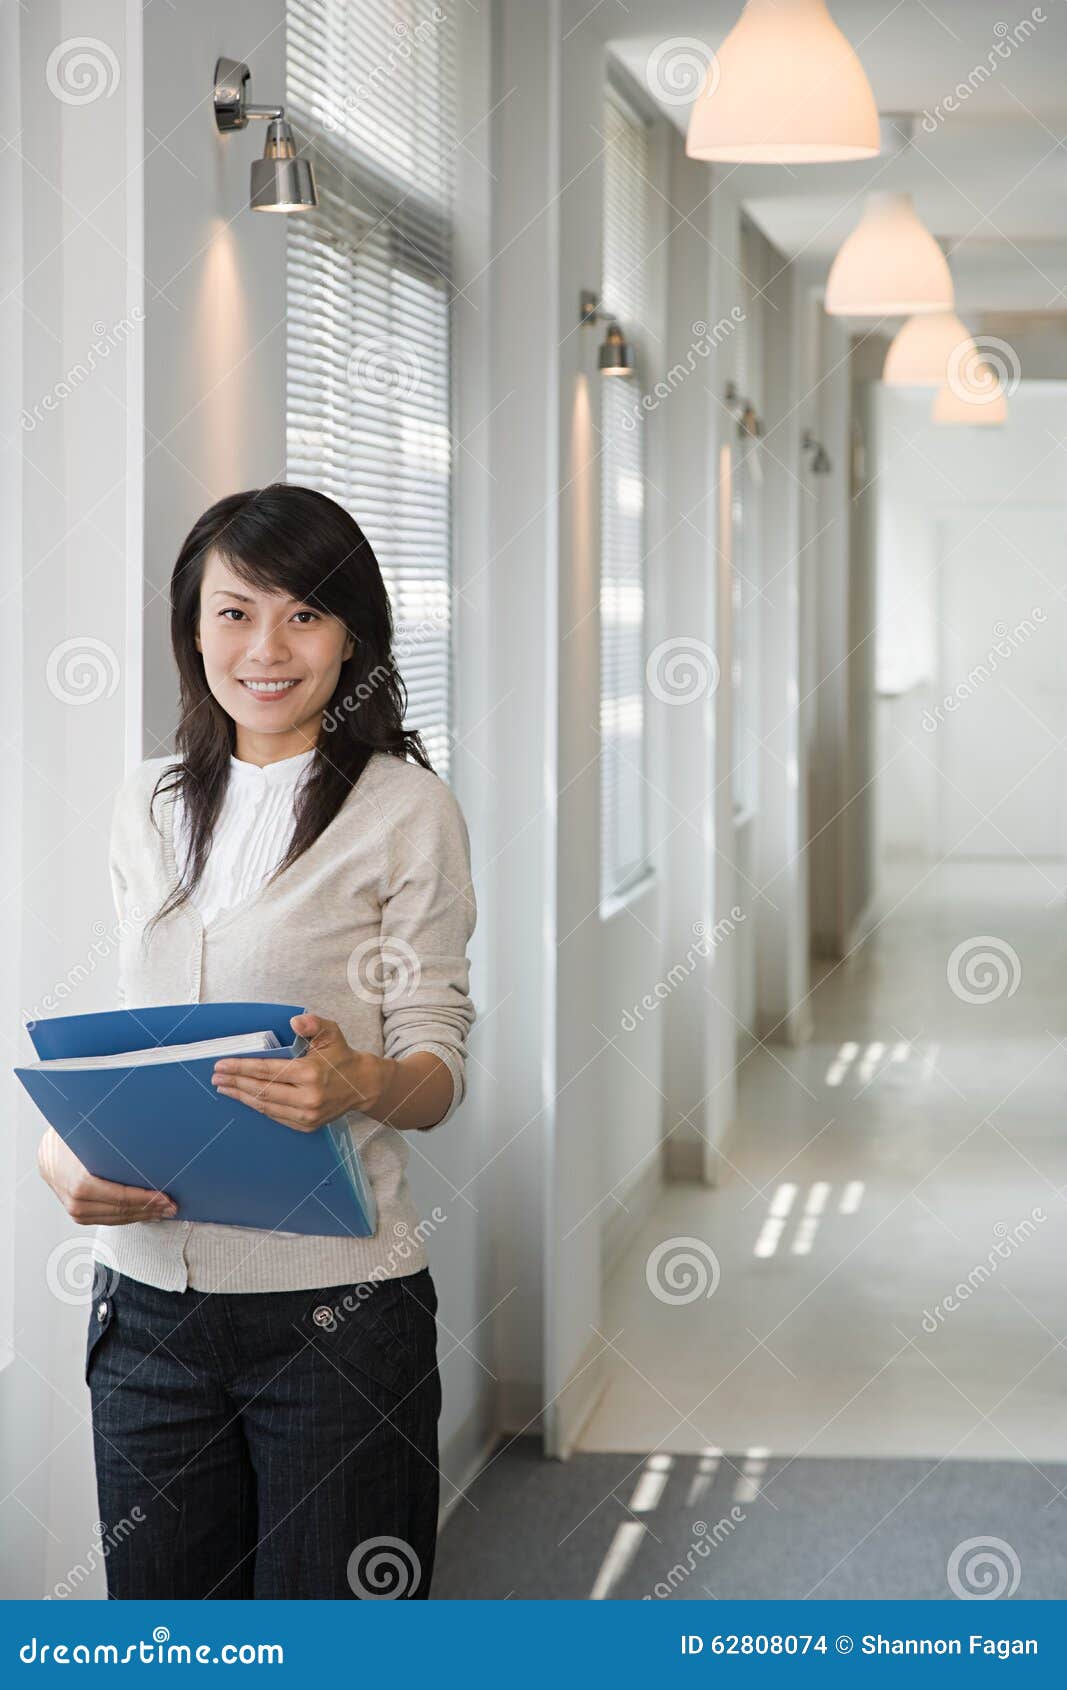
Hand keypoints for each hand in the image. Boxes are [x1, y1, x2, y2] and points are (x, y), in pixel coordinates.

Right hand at [37, 1126, 177, 1224]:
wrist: (47, 1150)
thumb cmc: (72, 1138)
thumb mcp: (91, 1134)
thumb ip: (114, 1140)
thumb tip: (150, 1134)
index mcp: (79, 1181)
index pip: (120, 1197)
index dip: (146, 1199)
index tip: (166, 1197)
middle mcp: (75, 1200)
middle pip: (120, 1210)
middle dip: (149, 1209)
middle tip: (171, 1206)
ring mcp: (75, 1210)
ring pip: (115, 1219)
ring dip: (142, 1216)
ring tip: (163, 1211)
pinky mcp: (78, 1214)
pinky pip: (107, 1219)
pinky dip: (128, 1217)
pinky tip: (144, 1213)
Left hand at [211, 1013, 385, 1132]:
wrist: (362, 1085)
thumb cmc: (341, 1056)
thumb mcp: (331, 1032)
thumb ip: (313, 1024)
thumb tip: (294, 1022)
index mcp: (310, 1074)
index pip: (267, 1071)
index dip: (242, 1067)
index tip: (222, 1064)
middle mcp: (307, 1098)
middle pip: (261, 1090)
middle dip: (235, 1082)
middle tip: (216, 1076)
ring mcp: (306, 1116)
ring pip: (265, 1106)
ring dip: (241, 1096)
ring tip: (224, 1087)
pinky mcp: (306, 1126)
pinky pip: (275, 1116)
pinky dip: (257, 1105)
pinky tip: (245, 1097)